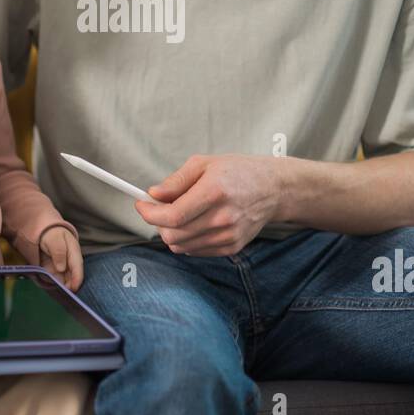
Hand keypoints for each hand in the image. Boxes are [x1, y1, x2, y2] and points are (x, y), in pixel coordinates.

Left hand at [37, 225, 83, 291]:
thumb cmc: (52, 234)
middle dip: (70, 286)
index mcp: (74, 252)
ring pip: (66, 281)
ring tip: (60, 294)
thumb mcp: (55, 239)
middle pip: (73, 277)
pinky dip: (56, 286)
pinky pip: (57, 281)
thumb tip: (61, 268)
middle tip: (65, 295)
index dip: (77, 278)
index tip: (74, 288)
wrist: (43, 233)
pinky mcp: (55, 272)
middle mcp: (70, 262)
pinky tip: (54, 291)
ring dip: (63, 288)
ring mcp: (63, 268)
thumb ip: (59, 252)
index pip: (77, 267)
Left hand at [134, 154, 285, 256]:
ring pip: (181, 246)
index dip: (150, 213)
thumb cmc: (237, 171)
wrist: (272, 189)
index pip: (173, 216)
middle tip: (158, 208)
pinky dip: (186, 240)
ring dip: (171, 232)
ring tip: (179, 214)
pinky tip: (194, 223)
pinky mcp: (232, 247)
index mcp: (214, 192)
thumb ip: (176, 181)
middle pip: (174, 235)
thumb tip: (153, 194)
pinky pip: (195, 251)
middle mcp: (223, 217)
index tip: (141, 205)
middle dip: (158, 223)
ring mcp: (228, 235)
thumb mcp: (204, 163)